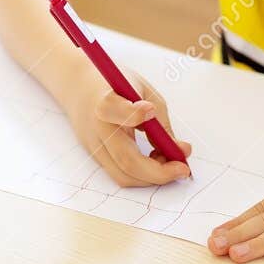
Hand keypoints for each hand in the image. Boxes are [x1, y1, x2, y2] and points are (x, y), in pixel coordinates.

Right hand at [60, 64, 193, 187]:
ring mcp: (95, 147)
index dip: (133, 113)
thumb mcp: (142, 90)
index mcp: (106, 102)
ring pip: (124, 176)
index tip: (150, 109)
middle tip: (183, 169)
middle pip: (126, 160)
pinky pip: (121, 174)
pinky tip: (156, 161)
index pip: (114, 110)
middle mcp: (97, 128)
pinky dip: (143, 174)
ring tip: (171, 162)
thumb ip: (160, 120)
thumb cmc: (117, 87)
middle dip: (159, 172)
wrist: (80, 88)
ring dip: (153, 176)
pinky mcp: (96, 158)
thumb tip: (181, 151)